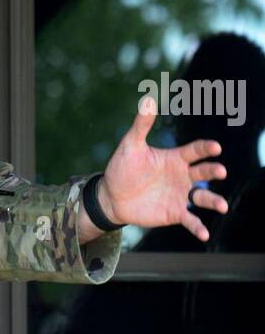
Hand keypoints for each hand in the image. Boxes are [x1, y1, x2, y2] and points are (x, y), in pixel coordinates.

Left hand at [97, 95, 227, 241]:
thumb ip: (141, 125)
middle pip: (203, 173)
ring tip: (222, 206)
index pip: (196, 151)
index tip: (215, 147)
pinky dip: (198, 227)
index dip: (206, 149)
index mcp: (176, 158)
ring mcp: (180, 196)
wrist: (111, 196)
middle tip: (220, 171)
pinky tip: (204, 234)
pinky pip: (190, 220)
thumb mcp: (130, 145)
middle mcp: (183, 176)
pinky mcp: (174, 213)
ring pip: (202, 198)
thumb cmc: (122, 168)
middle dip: (213, 171)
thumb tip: (148, 100)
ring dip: (213, 201)